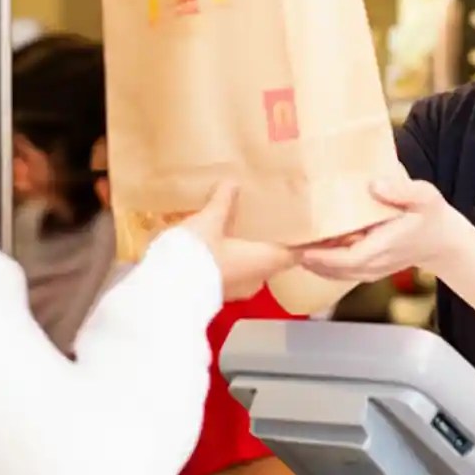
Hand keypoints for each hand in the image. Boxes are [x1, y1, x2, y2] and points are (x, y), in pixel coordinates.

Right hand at [181, 181, 299, 300]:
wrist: (164, 292)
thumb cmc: (197, 256)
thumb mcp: (210, 221)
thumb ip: (224, 202)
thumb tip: (232, 182)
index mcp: (265, 260)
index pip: (297, 252)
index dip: (305, 240)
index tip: (309, 227)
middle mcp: (257, 278)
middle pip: (276, 258)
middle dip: (275, 239)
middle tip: (276, 218)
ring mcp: (237, 288)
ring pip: (253, 265)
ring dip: (252, 248)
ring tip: (247, 226)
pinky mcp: (218, 291)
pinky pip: (234, 270)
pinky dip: (233, 256)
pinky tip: (222, 243)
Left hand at [298, 178, 469, 282]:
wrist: (443, 242)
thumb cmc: (432, 217)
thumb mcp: (424, 197)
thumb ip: (401, 191)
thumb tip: (374, 185)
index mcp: (383, 247)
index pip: (348, 259)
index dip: (323, 256)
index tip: (301, 246)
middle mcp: (373, 264)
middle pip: (332, 270)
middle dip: (307, 258)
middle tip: (284, 241)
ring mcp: (369, 270)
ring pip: (333, 273)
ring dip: (311, 261)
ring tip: (289, 243)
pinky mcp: (366, 268)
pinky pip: (339, 270)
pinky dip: (321, 262)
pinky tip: (307, 247)